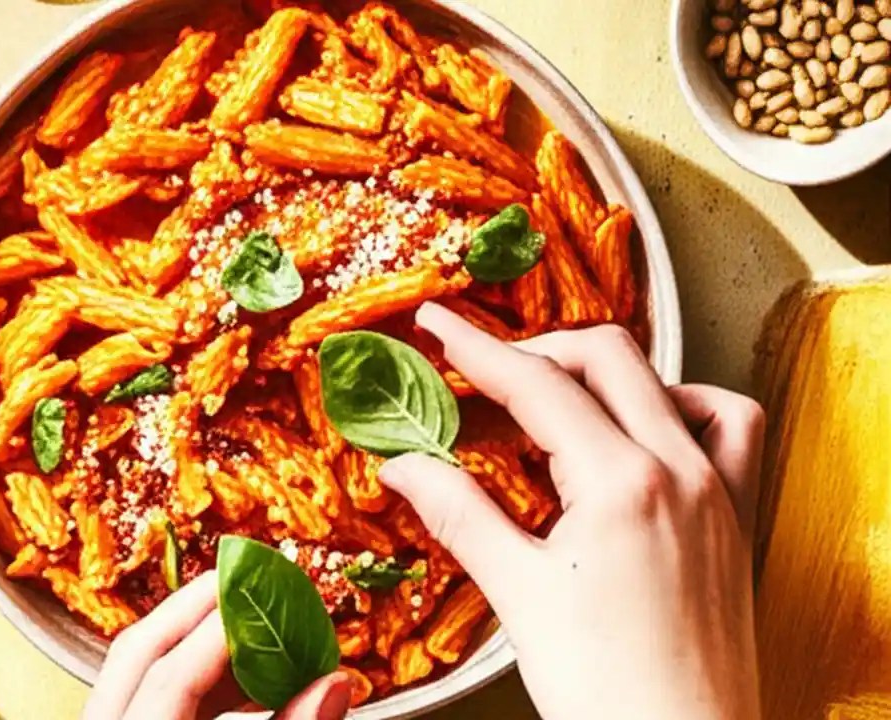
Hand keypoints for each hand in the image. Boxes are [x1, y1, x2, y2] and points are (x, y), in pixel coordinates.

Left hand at [82, 572, 351, 719]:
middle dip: (200, 607)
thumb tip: (334, 683)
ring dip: (199, 640)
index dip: (223, 630)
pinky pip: (144, 692)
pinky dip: (193, 678)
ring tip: (262, 631)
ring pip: (135, 665)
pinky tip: (243, 679)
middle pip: (138, 649)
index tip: (274, 592)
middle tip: (257, 577)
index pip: (167, 676)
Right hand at [379, 304, 763, 719]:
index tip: (437, 323)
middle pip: (603, 357)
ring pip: (662, 379)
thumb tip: (401, 464)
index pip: (538, 385)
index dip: (478, 348)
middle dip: (535, 349)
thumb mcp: (517, 594)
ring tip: (553, 395)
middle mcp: (677, 468)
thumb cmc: (603, 688)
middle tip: (481, 366)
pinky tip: (646, 424)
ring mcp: (715, 487)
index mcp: (619, 482)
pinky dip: (682, 404)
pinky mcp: (734, 514)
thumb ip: (458, 513)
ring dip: (602, 371)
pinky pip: (727, 425)